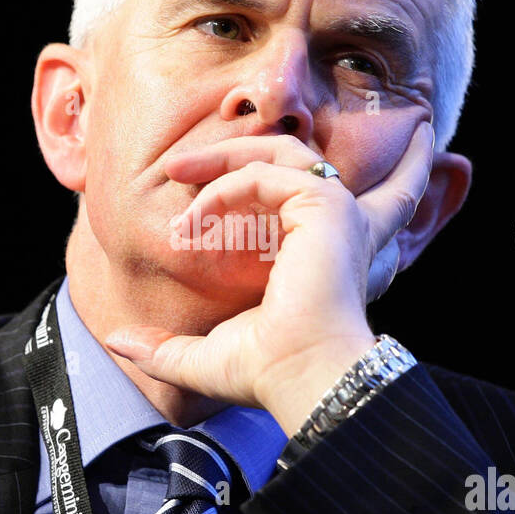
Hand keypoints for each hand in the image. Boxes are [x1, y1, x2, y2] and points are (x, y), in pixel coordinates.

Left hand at [104, 120, 435, 435]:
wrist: (300, 376)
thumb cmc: (268, 372)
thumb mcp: (203, 355)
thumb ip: (162, 345)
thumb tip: (117, 339)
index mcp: (336, 256)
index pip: (372, 205)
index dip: (395, 174)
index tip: (397, 147)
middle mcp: (345, 229)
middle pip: (325, 160)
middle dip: (277, 136)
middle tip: (205, 157)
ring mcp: (336, 213)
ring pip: (277, 157)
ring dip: (222, 160)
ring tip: (176, 172)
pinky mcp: (324, 205)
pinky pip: (260, 176)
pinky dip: (221, 191)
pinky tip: (193, 224)